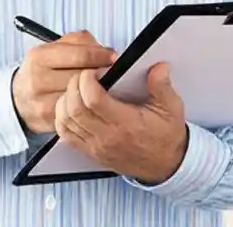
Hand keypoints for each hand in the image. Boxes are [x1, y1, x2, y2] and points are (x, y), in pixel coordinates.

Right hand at [12, 30, 117, 134]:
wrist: (20, 98)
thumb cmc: (43, 70)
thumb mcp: (54, 49)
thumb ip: (79, 42)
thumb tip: (105, 51)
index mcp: (39, 57)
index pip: (79, 55)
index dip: (101, 55)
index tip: (114, 57)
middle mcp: (38, 79)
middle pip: (82, 76)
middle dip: (100, 73)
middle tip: (111, 72)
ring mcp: (43, 102)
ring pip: (82, 95)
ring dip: (95, 90)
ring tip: (99, 86)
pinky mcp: (51, 120)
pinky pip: (79, 112)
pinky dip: (88, 106)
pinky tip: (90, 101)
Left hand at [54, 62, 187, 184]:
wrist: (164, 166)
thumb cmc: (166, 136)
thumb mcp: (171, 108)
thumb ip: (162, 86)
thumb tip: (158, 66)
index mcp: (126, 123)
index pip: (93, 100)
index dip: (87, 80)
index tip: (94, 71)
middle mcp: (107, 137)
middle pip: (74, 109)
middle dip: (73, 86)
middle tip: (82, 76)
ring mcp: (96, 146)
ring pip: (65, 121)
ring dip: (65, 101)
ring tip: (76, 90)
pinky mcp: (90, 152)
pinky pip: (65, 135)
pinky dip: (62, 118)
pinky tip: (71, 107)